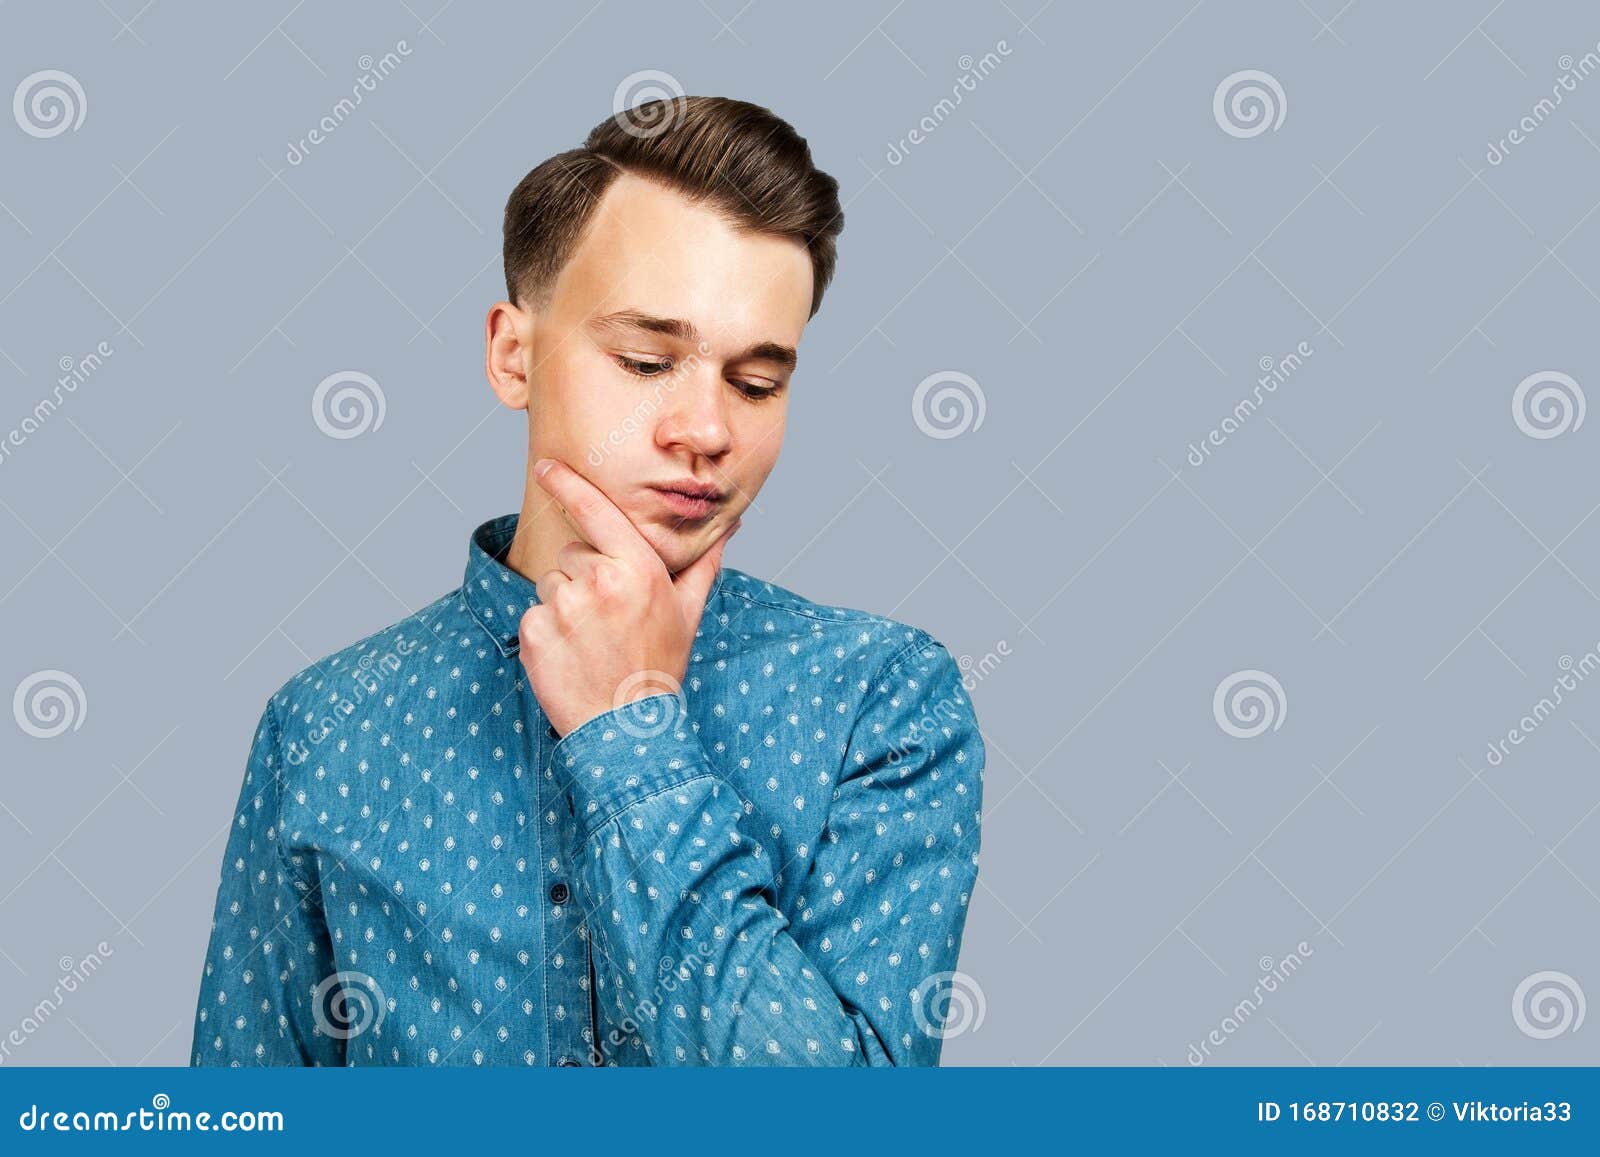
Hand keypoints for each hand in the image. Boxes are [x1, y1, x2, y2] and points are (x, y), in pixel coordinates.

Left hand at [517, 458, 738, 737]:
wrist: (626, 727)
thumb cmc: (659, 664)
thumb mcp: (688, 611)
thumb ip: (703, 564)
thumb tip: (731, 529)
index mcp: (638, 568)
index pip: (596, 510)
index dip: (567, 483)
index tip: (545, 465)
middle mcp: (600, 581)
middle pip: (571, 553)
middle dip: (583, 577)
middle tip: (607, 619)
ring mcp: (564, 607)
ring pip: (550, 583)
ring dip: (564, 605)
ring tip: (590, 640)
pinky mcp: (535, 632)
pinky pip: (533, 614)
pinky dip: (546, 632)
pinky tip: (570, 655)